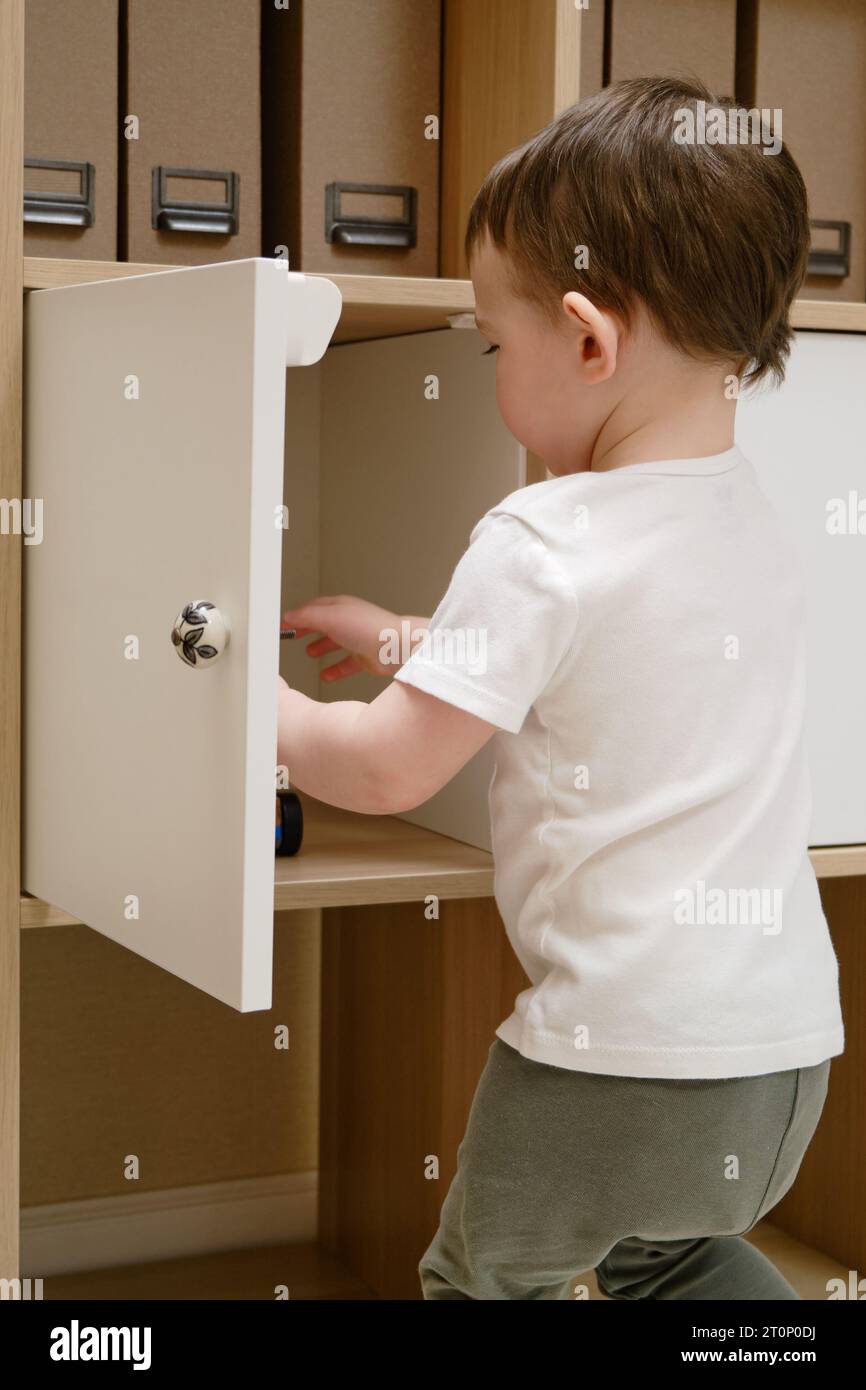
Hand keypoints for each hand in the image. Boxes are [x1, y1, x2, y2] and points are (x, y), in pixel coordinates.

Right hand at [281, 595, 406, 680]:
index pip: (315, 608)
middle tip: (294, 635)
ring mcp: (358, 639)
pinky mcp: (366, 658)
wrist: (395, 647)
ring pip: (335, 643)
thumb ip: (307, 617)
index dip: (298, 615)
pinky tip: (326, 675)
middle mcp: (350, 621)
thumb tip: (289, 616)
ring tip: (310, 653)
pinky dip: (335, 669)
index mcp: (341, 607)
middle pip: (324, 624)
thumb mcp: (330, 617)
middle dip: (308, 630)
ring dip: (321, 648)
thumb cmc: (368, 627)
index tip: (286, 623)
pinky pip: (346, 664)